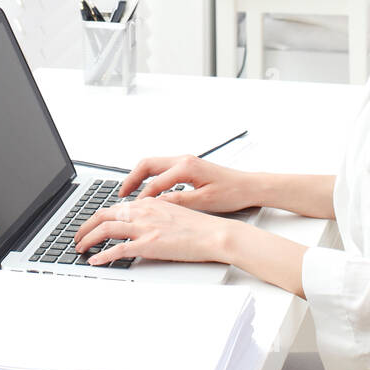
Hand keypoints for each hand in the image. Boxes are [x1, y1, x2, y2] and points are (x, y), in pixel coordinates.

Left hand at [72, 196, 233, 265]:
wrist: (216, 234)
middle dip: (85, 226)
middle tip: (77, 237)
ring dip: (88, 239)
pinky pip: (119, 250)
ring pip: (106, 229)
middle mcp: (144, 211)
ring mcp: (146, 227)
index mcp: (149, 203)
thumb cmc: (200, 227)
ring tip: (79, 248)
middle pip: (104, 215)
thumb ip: (154, 214)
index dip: (98, 216)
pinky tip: (95, 261)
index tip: (90, 225)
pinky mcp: (150, 244)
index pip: (115, 207)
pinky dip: (103, 255)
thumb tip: (140, 222)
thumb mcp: (173, 212)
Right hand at [119, 154, 258, 214]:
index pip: (155, 182)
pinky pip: (161, 168)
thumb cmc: (232, 192)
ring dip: (139, 177)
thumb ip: (179, 201)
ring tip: (128, 193)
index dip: (142, 197)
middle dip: (131, 179)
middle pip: (147, 164)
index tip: (132, 209)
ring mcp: (185, 161)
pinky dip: (150, 177)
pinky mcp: (188, 166)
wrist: (249, 186)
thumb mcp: (204, 201)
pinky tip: (147, 190)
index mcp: (186, 167)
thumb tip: (157, 205)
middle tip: (120, 194)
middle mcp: (183, 160)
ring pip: (153, 165)